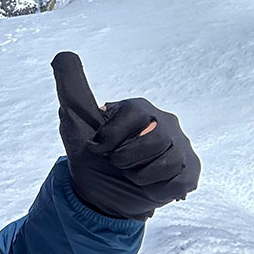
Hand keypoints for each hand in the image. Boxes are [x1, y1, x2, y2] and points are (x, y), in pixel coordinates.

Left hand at [51, 52, 199, 219]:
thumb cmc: (91, 160)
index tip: (98, 149)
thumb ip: (71, 90)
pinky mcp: (190, 170)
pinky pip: (179, 181)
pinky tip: (148, 186)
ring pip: (168, 162)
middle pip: (155, 140)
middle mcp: (165, 122)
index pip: (135, 115)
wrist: (102, 199)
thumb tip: (63, 54)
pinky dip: (156, 190)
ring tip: (132, 175)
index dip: (111, 139)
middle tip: (116, 165)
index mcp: (138, 109)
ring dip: (140, 177)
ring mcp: (181, 145)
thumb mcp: (75, 124)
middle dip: (126, 160)